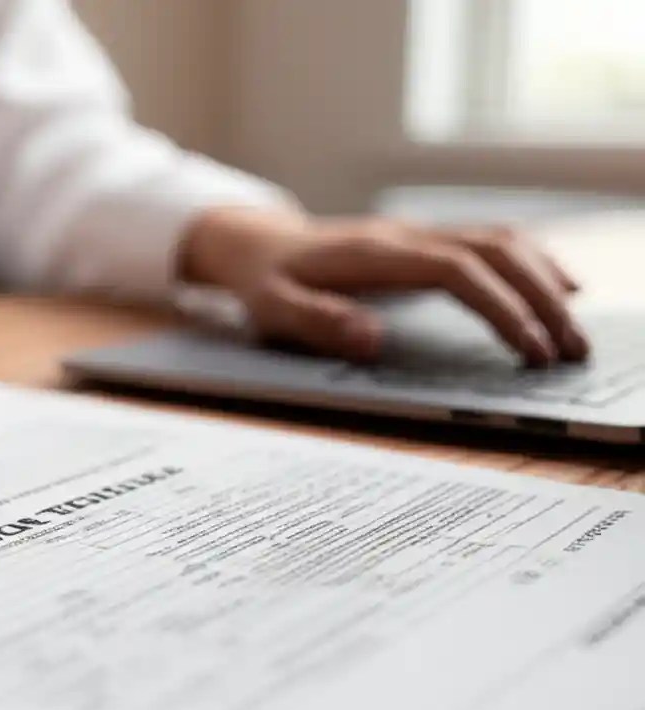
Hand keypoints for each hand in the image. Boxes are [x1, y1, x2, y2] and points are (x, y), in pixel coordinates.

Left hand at [178, 208, 588, 364]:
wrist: (257, 244)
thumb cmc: (265, 282)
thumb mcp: (271, 307)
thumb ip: (315, 322)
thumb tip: (372, 340)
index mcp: (375, 254)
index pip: (456, 270)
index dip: (499, 306)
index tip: (530, 350)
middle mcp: (406, 236)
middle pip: (494, 251)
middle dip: (540, 299)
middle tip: (572, 352)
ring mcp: (418, 235)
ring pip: (499, 241)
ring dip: (544, 281)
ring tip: (576, 332)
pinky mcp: (424, 242)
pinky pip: (490, 242)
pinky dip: (531, 263)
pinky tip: (560, 288)